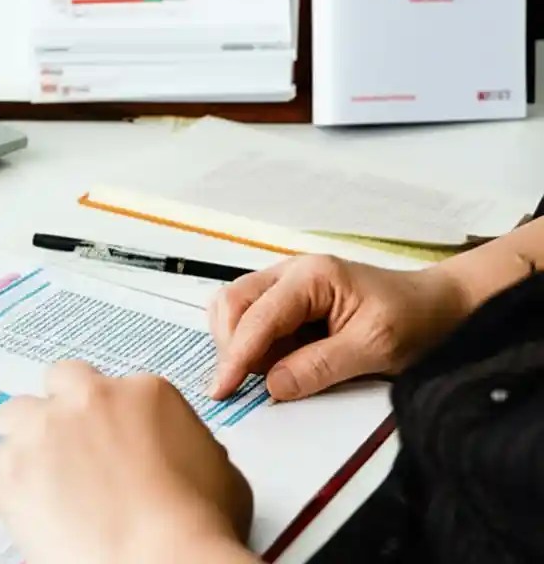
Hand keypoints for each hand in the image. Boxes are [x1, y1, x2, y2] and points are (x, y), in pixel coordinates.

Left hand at [0, 361, 256, 563]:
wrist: (164, 563)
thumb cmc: (198, 529)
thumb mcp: (221, 473)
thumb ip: (189, 445)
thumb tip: (180, 455)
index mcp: (143, 393)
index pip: (110, 387)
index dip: (107, 418)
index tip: (107, 442)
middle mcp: (88, 399)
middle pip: (58, 384)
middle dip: (61, 412)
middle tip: (71, 452)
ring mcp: (43, 430)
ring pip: (14, 416)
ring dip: (25, 442)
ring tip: (42, 482)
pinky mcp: (8, 470)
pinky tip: (22, 508)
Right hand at [209, 255, 470, 401]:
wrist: (441, 308)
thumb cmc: (416, 319)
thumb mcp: (375, 348)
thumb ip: (320, 366)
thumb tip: (272, 386)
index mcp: (312, 276)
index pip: (257, 317)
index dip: (236, 356)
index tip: (222, 391)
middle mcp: (291, 273)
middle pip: (232, 304)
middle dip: (230, 347)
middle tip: (240, 387)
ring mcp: (286, 286)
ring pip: (235, 310)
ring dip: (238, 345)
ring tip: (268, 373)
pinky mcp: (288, 303)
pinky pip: (252, 320)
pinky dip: (252, 346)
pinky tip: (275, 364)